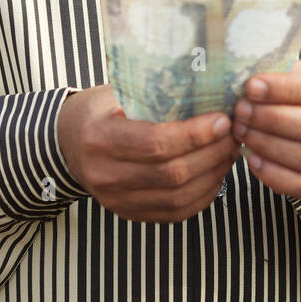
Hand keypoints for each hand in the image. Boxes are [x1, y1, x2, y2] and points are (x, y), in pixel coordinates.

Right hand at [58, 85, 240, 222]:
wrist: (66, 142)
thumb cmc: (98, 110)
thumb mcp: (116, 93)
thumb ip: (154, 95)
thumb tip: (209, 87)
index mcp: (100, 138)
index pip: (156, 144)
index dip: (196, 135)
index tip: (222, 120)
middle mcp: (105, 175)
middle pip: (172, 174)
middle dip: (212, 154)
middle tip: (233, 134)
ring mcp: (115, 201)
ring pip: (177, 198)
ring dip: (213, 176)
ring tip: (229, 152)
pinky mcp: (128, 214)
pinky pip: (174, 213)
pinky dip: (202, 196)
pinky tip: (216, 175)